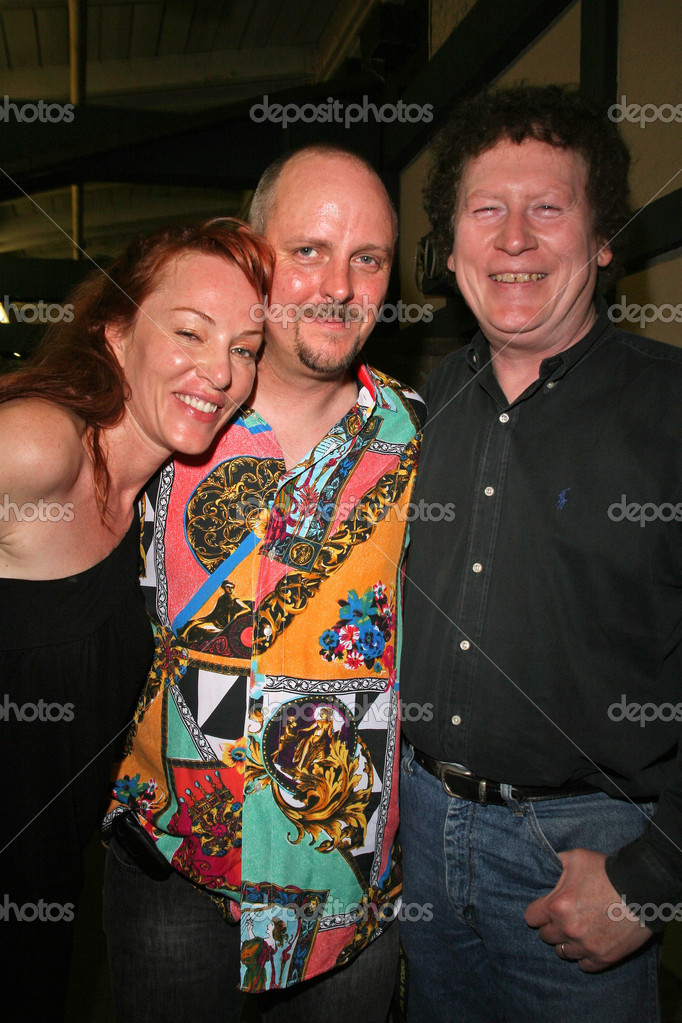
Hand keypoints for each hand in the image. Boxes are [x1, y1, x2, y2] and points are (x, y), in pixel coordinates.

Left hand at [524, 848, 651, 970]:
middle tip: (564, 916)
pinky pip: (584, 965)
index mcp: (557, 906)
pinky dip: (584, 956)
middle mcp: (568, 930)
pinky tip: (588, 943)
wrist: (642, 889)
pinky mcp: (604, 958)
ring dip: (566, 941)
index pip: (531, 918)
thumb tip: (544, 866)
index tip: (546, 907)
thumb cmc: (607, 870)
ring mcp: (586, 946)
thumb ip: (554, 863)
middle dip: (552, 925)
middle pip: (546, 936)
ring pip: (563, 952)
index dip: (538, 911)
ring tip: (577, 930)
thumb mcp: (575, 857)